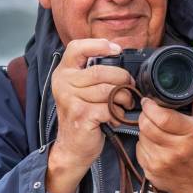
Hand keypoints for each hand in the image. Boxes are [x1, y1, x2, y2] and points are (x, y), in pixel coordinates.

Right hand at [46, 38, 135, 192]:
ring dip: (123, 99)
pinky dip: (117, 113)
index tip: (117, 49)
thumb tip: (120, 58)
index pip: (76, 47)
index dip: (98, 45)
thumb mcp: (82, 90)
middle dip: (122, 80)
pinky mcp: (81, 115)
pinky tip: (113, 118)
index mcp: (63, 72)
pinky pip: (109, 107)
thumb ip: (93, 73)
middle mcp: (63, 83)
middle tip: (129, 88)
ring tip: (122, 105)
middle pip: (102, 71)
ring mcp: (70, 99)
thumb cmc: (83, 115)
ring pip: (109, 90)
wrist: (73, 147)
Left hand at [136, 79, 192, 192]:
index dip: (151, 106)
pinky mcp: (151, 172)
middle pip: (146, 125)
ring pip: (141, 136)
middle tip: (150, 112)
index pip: (162, 117)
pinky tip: (155, 143)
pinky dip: (144, 143)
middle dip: (145, 115)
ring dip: (145, 130)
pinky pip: (139, 150)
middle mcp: (176, 149)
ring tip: (156, 129)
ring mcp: (162, 162)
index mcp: (191, 134)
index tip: (150, 101)